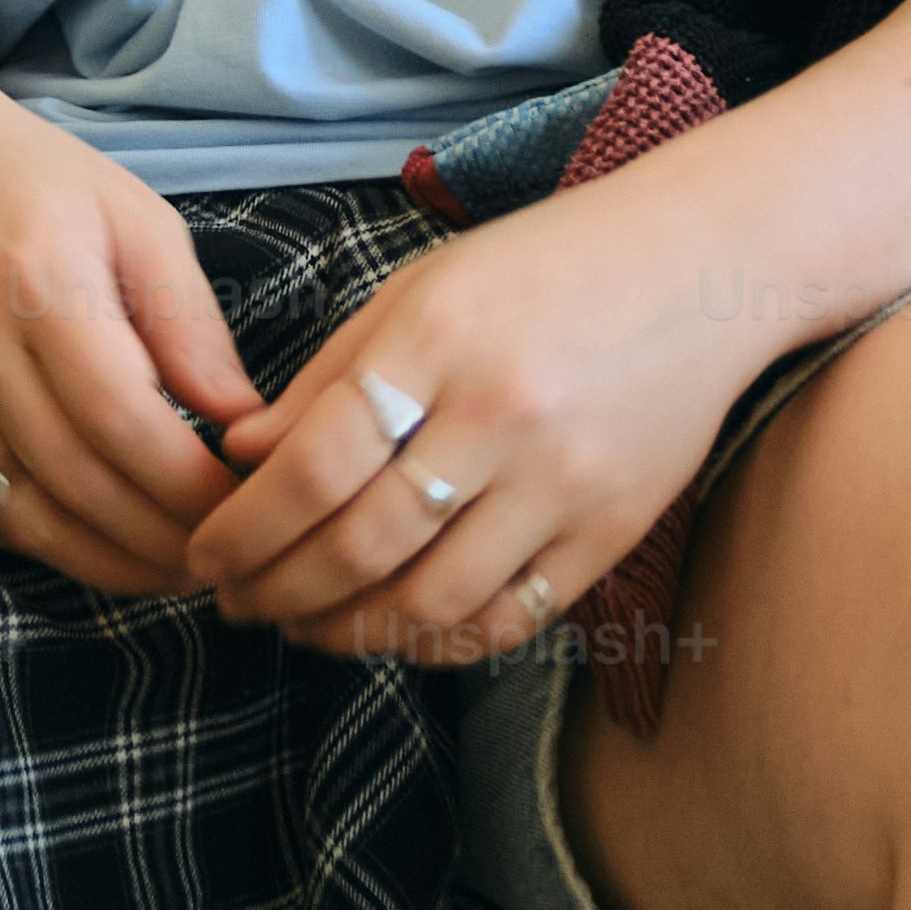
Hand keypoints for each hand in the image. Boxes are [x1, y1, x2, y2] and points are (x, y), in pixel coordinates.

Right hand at [0, 68, 254, 597]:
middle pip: (77, 478)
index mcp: (37, 277)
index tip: (246, 506)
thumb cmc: (38, 183)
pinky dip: (50, 544)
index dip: (187, 483)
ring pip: (24, 513)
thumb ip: (190, 324)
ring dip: (109, 560)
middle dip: (160, 537)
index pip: (121, 416)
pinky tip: (106, 549)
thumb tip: (245, 425)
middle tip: (225, 557)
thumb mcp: (136, 219)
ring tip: (177, 570)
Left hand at [186, 181, 773, 662]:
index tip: (205, 554)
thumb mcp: (421, 289)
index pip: (311, 466)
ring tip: (304, 624)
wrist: (705, 268)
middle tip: (237, 603)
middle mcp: (500, 417)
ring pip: (430, 602)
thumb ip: (328, 377)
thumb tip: (239, 458)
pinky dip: (438, 642)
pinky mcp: (612, 531)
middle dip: (279, 591)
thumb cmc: (545, 267)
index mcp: (438, 339)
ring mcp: (563, 483)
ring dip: (347, 631)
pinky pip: (509, 617)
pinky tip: (394, 630)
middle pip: (361, 546)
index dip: (242, 528)